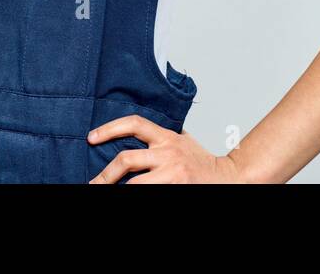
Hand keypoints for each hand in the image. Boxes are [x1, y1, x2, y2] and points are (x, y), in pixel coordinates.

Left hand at [87, 115, 246, 182]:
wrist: (228, 178)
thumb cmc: (200, 161)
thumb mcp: (180, 141)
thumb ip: (159, 138)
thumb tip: (128, 136)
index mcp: (167, 137)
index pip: (134, 124)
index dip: (109, 129)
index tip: (91, 137)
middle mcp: (168, 153)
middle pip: (126, 159)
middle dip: (105, 174)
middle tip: (93, 183)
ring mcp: (172, 173)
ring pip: (135, 184)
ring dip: (117, 189)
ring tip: (102, 191)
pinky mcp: (175, 188)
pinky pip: (149, 192)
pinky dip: (135, 194)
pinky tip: (126, 195)